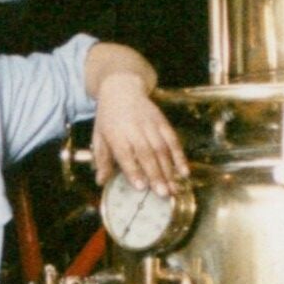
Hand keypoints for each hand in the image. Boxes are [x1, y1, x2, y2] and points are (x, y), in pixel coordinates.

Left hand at [88, 75, 187, 193]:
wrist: (122, 88)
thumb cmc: (109, 118)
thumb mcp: (99, 136)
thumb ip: (102, 160)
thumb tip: (101, 181)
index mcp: (116, 133)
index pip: (125, 153)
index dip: (133, 170)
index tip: (141, 186)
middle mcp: (135, 128)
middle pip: (147, 153)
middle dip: (156, 174)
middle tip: (163, 194)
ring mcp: (151, 125)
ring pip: (162, 149)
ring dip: (169, 171)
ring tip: (173, 189)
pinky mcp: (163, 122)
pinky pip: (173, 141)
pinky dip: (180, 157)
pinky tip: (184, 172)